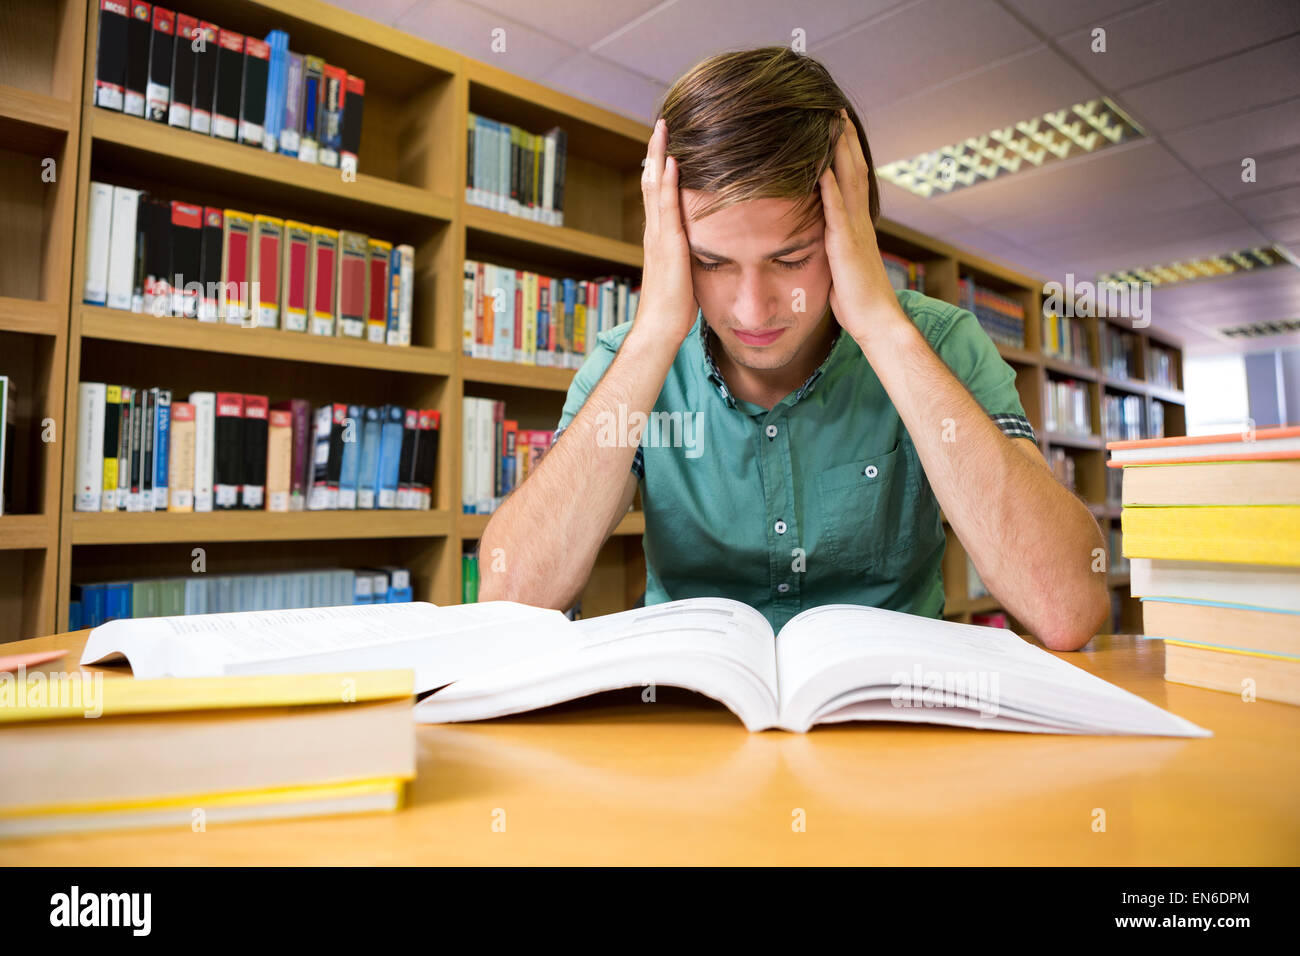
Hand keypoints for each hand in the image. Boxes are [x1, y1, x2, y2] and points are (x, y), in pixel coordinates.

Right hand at [636, 118, 698, 344]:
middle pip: (651, 181)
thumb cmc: (675, 307)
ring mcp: (658, 236)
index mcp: (660, 237)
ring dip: (658, 156)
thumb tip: (704, 245)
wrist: (660, 327)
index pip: (658, 193)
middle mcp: (654, 231)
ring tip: (663, 129)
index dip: (660, 167)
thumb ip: (690, 254)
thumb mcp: (685, 273)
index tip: (667, 144)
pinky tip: (671, 161)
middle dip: (655, 152)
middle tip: (661, 123)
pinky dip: (667, 182)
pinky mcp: (667, 245)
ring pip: (654, 187)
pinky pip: (666, 207)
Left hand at [818, 109, 908, 343]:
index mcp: (857, 223)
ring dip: (839, 153)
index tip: (835, 123)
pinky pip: (838, 213)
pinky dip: (830, 190)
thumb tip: (825, 232)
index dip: (844, 149)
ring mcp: (854, 231)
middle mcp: (859, 221)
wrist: (876, 321)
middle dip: (843, 138)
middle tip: (834, 108)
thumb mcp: (843, 262)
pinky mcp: (846, 247)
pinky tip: (821, 170)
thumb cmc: (857, 298)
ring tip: (830, 124)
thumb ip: (836, 242)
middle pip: (853, 169)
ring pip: (848, 182)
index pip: (852, 176)